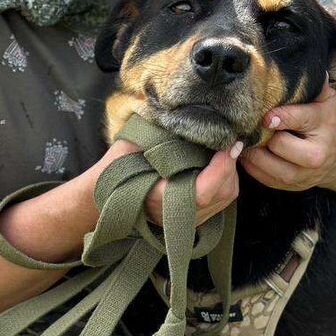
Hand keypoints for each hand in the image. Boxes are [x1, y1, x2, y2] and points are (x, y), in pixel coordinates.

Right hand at [97, 140, 242, 226]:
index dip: (221, 168)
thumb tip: (186, 115)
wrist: (106, 192)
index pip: (203, 192)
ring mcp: (186, 220)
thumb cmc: (115, 165)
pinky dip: (225, 179)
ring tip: (222, 150)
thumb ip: (156, 134)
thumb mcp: (130, 145)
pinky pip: (222, 200)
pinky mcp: (194, 218)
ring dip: (230, 172)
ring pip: (225, 197)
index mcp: (160, 199)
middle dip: (230, 165)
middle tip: (228, 140)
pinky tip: (217, 163)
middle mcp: (176, 215)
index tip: (228, 143)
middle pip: (221, 194)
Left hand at [240, 81, 335, 190]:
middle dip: (262, 134)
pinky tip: (247, 152)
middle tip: (247, 124)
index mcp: (325, 126)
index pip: (295, 119)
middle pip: (278, 144)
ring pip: (268, 166)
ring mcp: (305, 175)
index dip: (275, 116)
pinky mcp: (293, 186)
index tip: (263, 113)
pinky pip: (264, 179)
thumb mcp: (328, 100)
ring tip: (243, 139)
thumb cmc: (330, 120)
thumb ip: (314, 84)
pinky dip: (251, 166)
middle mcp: (316, 154)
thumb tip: (298, 61)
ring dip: (252, 152)